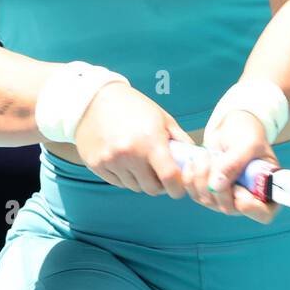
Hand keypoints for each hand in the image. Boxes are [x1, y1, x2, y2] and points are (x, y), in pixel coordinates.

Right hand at [71, 82, 190, 198]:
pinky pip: (117, 182)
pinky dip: (125, 177)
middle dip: (159, 185)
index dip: (178, 187)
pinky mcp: (97, 165)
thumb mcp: (162, 118)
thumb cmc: (133, 106)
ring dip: (141, 181)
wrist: (95, 100)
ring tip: (141, 162)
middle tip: (160, 174)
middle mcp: (130, 154)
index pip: (169, 177)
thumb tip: (194, 158)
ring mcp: (111, 161)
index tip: (179, 188)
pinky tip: (125, 161)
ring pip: (133, 187)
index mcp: (150, 141)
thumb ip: (180, 139)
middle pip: (151, 188)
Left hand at [180, 108, 280, 223]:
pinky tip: (194, 162)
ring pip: (208, 200)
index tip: (239, 193)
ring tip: (206, 155)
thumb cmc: (247, 134)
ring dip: (202, 177)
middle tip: (216, 159)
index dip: (252, 209)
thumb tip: (217, 186)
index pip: (264, 213)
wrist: (231, 128)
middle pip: (230, 207)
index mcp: (266, 188)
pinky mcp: (209, 192)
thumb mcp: (248, 143)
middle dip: (219, 184)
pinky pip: (195, 194)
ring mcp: (226, 197)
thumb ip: (236, 163)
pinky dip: (191, 178)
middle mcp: (247, 198)